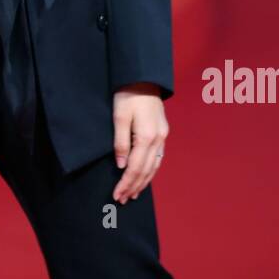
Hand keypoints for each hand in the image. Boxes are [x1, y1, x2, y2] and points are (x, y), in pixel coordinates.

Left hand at [111, 84, 168, 203]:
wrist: (144, 78)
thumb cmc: (128, 95)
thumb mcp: (119, 116)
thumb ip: (120, 142)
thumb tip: (121, 165)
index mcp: (146, 136)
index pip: (135, 167)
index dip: (125, 183)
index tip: (116, 195)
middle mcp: (158, 139)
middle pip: (146, 171)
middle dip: (134, 187)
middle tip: (122, 200)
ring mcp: (162, 137)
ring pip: (154, 166)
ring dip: (144, 182)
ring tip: (133, 194)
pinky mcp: (162, 133)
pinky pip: (158, 158)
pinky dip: (151, 171)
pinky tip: (145, 177)